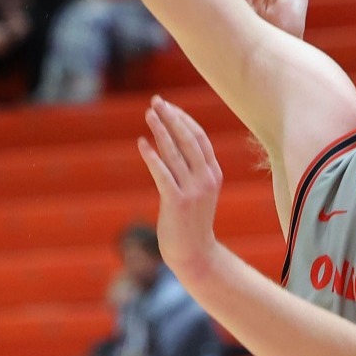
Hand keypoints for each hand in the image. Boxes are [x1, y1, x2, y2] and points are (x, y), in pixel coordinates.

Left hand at [137, 96, 223, 279]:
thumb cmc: (191, 221)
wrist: (194, 254)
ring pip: (174, 152)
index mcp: (213, 173)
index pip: (199, 137)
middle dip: (171, 117)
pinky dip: (152, 156)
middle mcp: (206, 178)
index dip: (183, 119)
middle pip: (188, 139)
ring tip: (148, 114)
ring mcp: (193, 190)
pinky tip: (142, 143)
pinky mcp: (178, 202)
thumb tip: (170, 143)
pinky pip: (163, 173)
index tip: (168, 106)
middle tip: (156, 101)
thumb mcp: (198, 191)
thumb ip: (190, 169)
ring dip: (160, 130)